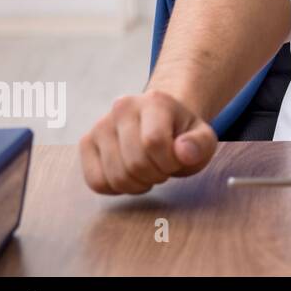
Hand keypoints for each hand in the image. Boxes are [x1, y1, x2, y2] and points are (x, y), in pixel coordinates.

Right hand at [79, 90, 216, 194]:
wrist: (161, 123)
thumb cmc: (182, 134)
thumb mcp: (203, 138)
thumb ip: (200, 145)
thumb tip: (184, 153)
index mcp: (155, 101)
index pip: (154, 142)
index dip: (169, 162)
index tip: (177, 160)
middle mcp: (122, 107)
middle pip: (135, 163)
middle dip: (155, 175)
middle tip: (163, 168)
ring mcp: (101, 125)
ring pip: (115, 176)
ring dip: (138, 185)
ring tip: (149, 171)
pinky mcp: (86, 143)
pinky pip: (96, 182)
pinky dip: (117, 189)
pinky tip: (130, 176)